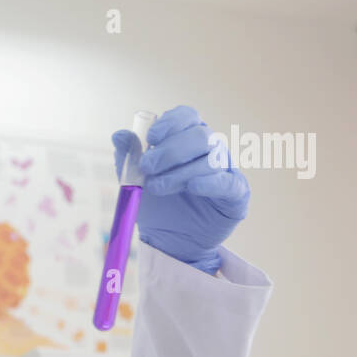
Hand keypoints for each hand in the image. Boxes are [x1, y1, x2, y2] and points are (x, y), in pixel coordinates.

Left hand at [112, 105, 249, 275]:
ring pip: (211, 160)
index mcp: (187, 137)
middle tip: (147, 167)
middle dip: (171, 150)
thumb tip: (119, 135)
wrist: (169, 240)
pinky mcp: (236, 194)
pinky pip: (229, 183)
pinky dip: (210, 183)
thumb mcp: (135, 180)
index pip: (187, 116)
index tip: (150, 138)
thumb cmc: (155, 203)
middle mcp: (210, 149)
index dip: (170, 123)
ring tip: (156, 188)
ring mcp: (226, 170)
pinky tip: (192, 187)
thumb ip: (128, 157)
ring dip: (180, 173)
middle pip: (200, 135)